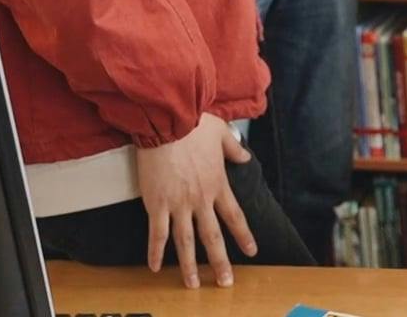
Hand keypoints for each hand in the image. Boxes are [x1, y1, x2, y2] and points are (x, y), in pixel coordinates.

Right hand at [136, 113, 256, 288]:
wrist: (167, 122)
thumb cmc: (193, 124)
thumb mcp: (221, 133)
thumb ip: (233, 149)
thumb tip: (245, 157)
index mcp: (219, 184)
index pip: (235, 216)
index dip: (243, 235)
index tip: (252, 251)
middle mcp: (201, 199)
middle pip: (212, 237)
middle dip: (220, 262)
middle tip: (225, 283)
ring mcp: (179, 204)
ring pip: (185, 242)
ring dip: (189, 265)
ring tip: (193, 285)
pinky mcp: (157, 204)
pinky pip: (157, 233)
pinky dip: (155, 252)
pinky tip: (154, 268)